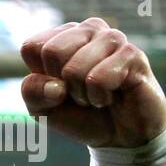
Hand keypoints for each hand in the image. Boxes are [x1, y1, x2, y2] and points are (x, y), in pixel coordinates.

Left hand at [20, 18, 165, 148]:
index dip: (40, 77)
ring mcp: (112, 38)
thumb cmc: (79, 115)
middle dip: (61, 84)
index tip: (58, 86)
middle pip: (51, 52)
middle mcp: (89, 29)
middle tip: (79, 92)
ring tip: (96, 94)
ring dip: (81, 94)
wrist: (118, 136)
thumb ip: (32, 92)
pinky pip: (99, 79)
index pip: (31, 47)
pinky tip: (112, 96)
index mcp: (63, 35)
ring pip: (74, 68)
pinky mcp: (133, 55)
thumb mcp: (42, 108)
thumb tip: (55, 85)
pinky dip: (99, 97)